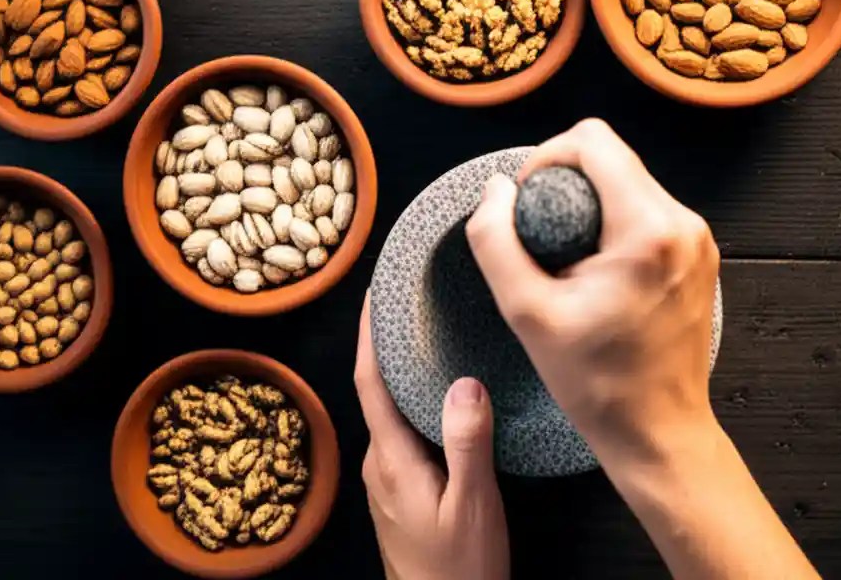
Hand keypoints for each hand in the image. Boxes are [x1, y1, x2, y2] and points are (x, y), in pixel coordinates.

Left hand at [353, 295, 509, 579]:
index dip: (368, 332)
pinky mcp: (403, 489)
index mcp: (390, 458)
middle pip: (378, 389)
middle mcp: (380, 462)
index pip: (369, 381)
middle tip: (412, 296)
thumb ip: (468, 444)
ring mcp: (389, 477)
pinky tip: (444, 391)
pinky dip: (418, 400)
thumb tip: (464, 380)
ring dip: (405, 371)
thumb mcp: (472, 504)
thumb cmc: (459, 568)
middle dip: (390, 341)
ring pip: (394, 410)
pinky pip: (406, 429)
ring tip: (431, 331)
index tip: (374, 289)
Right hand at [466, 119, 720, 468]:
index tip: (526, 208)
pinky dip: (612, 227)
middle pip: (610, 158)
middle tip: (542, 243)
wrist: (657, 431)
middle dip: (565, 187)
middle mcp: (683, 224)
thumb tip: (495, 190)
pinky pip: (645, 211)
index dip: (545, 159)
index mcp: (648, 230)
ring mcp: (698, 238)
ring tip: (568, 265)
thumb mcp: (525, 311)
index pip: (592, 140)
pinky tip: (594, 276)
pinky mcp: (698, 254)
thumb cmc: (598, 384)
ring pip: (627, 183)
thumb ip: (496, 240)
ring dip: (588, 209)